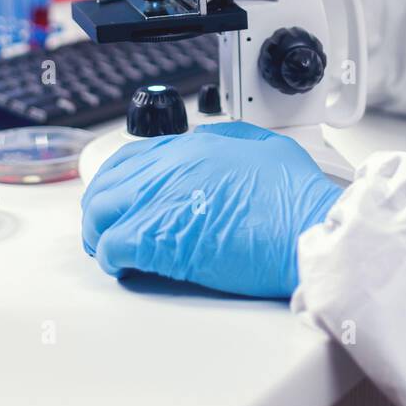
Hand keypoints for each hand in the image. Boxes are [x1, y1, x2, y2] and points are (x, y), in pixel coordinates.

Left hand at [81, 123, 343, 297]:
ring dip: (100, 233)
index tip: (119, 195)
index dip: (119, 179)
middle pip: (109, 184)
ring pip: (100, 213)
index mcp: (194, 146)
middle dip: (102, 206)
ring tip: (110, 249)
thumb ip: (231, 139)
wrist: (305, 231)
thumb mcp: (266, 147)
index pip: (134, 157)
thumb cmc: (297, 198)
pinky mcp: (157, 239)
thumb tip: (209, 139)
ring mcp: (160, 201)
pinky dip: (112, 259)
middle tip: (107, 226)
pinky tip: (125, 266)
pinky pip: (113, 247)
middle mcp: (170, 168)